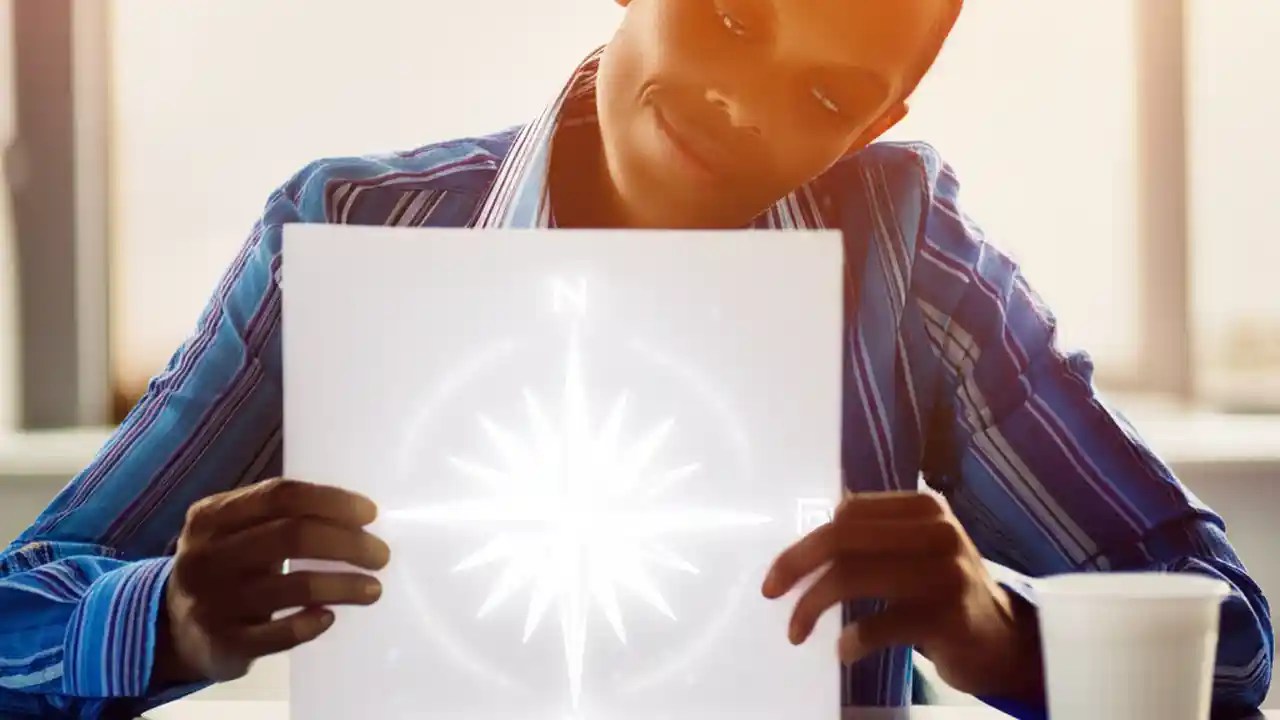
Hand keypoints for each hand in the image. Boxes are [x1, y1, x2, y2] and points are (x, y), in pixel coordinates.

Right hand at [155, 478, 390, 684]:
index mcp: (211, 516)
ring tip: (373, 588)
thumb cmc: (225, 566)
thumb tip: (356, 514)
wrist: (171, 627)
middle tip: (380, 554)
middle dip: (349, 543)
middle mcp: (207, 556)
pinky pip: (282, 633)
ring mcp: (213, 602)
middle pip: (294, 536)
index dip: (332, 501)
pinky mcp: (225, 644)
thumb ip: (277, 515)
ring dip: (345, 585)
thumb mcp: (232, 530)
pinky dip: (313, 623)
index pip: (282, 496)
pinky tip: (331, 616)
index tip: (370, 513)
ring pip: (296, 586)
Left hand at [762, 491, 1041, 698]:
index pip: (848, 513)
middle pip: (843, 539)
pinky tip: (844, 651)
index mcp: (924, 507)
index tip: (782, 571)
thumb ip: (873, 536)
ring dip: (812, 607)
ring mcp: (946, 573)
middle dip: (796, 566)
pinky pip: (880, 624)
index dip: (806, 541)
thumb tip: (808, 542)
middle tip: (771, 593)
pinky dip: (852, 640)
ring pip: (853, 576)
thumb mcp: (917, 548)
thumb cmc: (945, 591)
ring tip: (797, 631)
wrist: (1005, 640)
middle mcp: (937, 531)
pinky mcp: (949, 616)